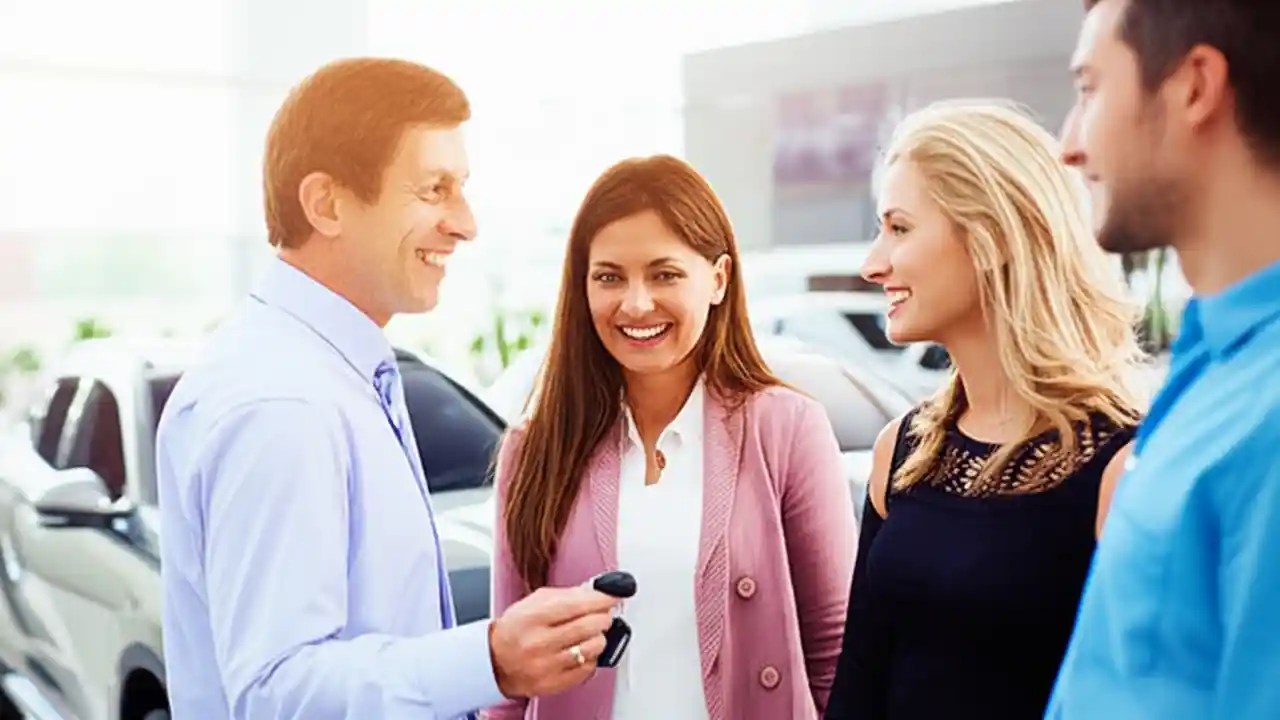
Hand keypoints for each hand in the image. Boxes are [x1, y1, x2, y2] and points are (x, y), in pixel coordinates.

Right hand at [488, 585, 618, 698]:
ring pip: (593, 648)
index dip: (602, 598)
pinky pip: (588, 669)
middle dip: (603, 617)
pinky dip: (590, 657)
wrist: (494, 661)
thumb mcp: (533, 603)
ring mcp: (547, 666)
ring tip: (592, 633)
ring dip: (599, 637)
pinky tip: (582, 650)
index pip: (577, 604)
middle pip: (590, 626)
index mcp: (533, 617)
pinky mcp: (554, 684)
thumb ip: (565, 595)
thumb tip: (596, 591)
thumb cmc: (515, 629)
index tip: (614, 595)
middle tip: (603, 614)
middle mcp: (539, 643)